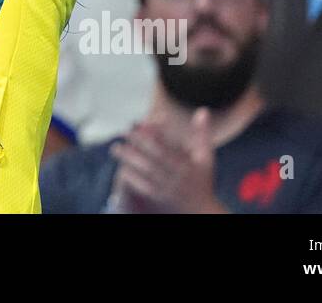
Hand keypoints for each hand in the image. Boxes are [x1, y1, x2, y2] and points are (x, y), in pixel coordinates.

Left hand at [110, 109, 224, 212]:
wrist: (202, 211)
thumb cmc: (203, 180)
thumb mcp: (205, 157)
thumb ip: (202, 134)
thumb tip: (203, 110)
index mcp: (186, 164)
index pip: (167, 146)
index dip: (151, 134)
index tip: (138, 122)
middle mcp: (176, 175)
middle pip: (154, 158)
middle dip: (137, 144)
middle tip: (121, 132)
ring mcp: (168, 188)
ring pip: (146, 172)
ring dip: (130, 159)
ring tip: (115, 148)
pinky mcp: (160, 198)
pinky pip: (144, 188)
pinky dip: (133, 178)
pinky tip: (121, 169)